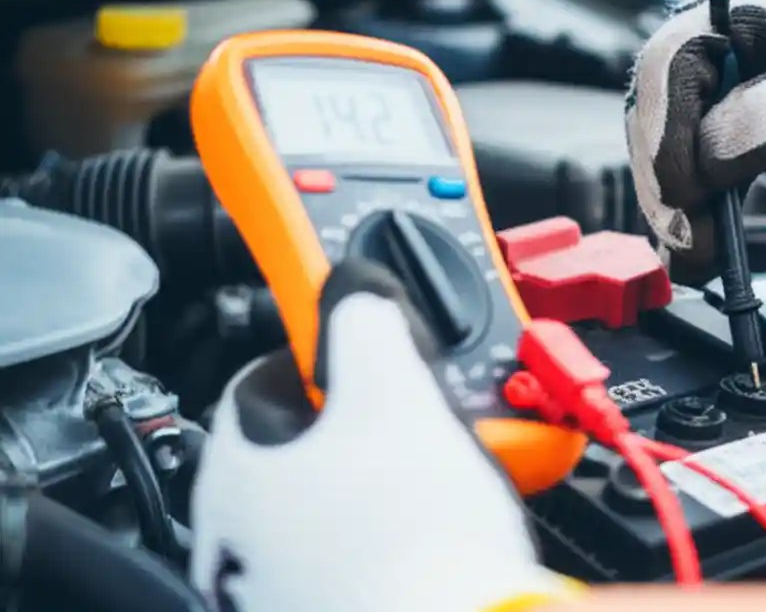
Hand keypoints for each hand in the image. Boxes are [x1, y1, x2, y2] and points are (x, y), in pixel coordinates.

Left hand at [189, 259, 578, 610]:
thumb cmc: (416, 534)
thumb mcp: (399, 391)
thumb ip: (368, 320)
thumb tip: (358, 291)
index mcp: (233, 472)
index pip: (261, 377)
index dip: (325, 356)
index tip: (365, 357)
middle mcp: (233, 539)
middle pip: (294, 444)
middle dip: (355, 424)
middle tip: (409, 424)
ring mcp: (270, 585)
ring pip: (321, 501)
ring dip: (368, 480)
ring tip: (426, 480)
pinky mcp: (319, 610)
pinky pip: (341, 553)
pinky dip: (376, 535)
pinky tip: (422, 533)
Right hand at [625, 0, 765, 281]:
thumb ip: (752, 125)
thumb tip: (695, 172)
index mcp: (743, 8)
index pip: (670, 67)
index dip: (664, 134)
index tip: (679, 195)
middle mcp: (726, 38)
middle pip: (660, 108)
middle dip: (664, 178)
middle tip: (682, 240)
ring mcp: (731, 79)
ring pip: (674, 140)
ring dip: (675, 201)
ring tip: (689, 254)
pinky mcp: (743, 117)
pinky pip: (703, 160)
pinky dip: (699, 203)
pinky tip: (699, 241)